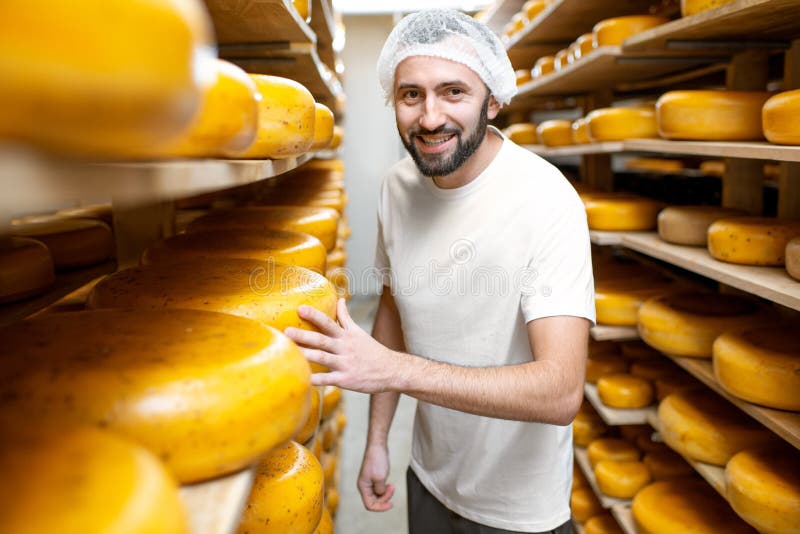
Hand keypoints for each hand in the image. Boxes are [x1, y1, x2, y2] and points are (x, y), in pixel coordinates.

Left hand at [284, 298, 401, 392]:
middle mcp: (344, 348)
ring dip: (306, 355)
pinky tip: (303, 378)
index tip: (300, 308)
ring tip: (290, 352)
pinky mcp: (346, 380)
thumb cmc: (372, 351)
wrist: (391, 370)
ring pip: (323, 358)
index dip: (314, 315)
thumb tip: (340, 300)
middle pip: (322, 340)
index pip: (328, 322)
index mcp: (346, 335)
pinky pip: (328, 379)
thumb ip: (346, 317)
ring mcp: (345, 364)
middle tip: (287, 331)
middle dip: (304, 335)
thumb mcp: (359, 332)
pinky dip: (316, 379)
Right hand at [358, 443, 394, 511]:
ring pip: (377, 496)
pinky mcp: (374, 478)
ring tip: (392, 485)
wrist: (377, 446)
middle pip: (374, 501)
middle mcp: (364, 486)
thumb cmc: (377, 460)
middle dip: (385, 498)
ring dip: (386, 493)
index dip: (380, 507)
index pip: (370, 505)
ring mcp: (369, 482)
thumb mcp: (380, 478)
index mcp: (363, 487)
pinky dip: (385, 489)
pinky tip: (390, 484)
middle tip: (392, 487)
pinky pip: (379, 489)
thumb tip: (381, 495)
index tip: (391, 504)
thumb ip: (380, 491)